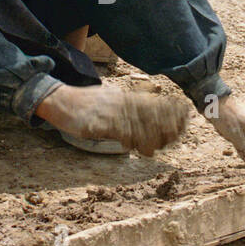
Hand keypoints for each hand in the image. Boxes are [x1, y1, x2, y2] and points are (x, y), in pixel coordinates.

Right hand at [36, 84, 188, 156]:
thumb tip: (145, 107)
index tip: (185, 119)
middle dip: (167, 125)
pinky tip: (135, 147)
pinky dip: (130, 140)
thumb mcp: (110, 98)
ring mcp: (110, 113)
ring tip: (157, 148)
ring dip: (151, 137)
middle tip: (180, 135)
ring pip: (137, 125)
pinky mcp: (98, 123)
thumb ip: (127, 104)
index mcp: (125, 97)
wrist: (59, 99)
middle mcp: (121, 103)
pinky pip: (118, 132)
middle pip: (150, 114)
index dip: (171, 112)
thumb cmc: (86, 102)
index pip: (154, 104)